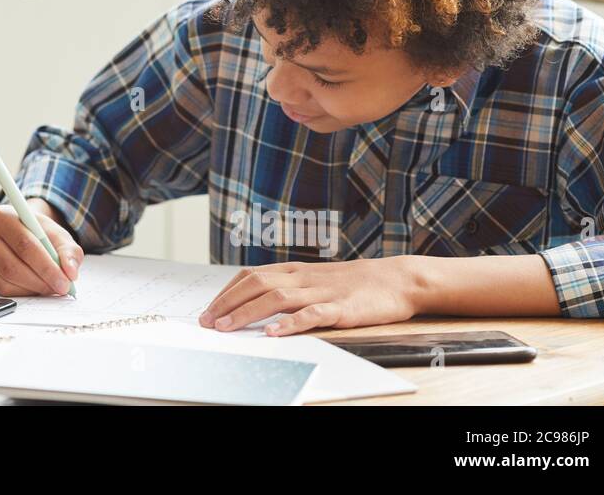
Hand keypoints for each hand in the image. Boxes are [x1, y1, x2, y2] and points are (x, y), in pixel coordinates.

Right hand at [0, 200, 82, 295]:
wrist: (20, 231)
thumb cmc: (38, 232)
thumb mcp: (57, 235)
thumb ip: (69, 251)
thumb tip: (70, 272)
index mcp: (2, 215)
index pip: (24, 244)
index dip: (46, 266)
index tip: (64, 281)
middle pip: (12, 265)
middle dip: (40, 281)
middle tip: (60, 288)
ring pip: (6, 281)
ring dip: (32, 289)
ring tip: (50, 287)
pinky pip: (1, 290)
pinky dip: (22, 293)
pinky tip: (34, 287)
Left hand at [200, 256, 424, 335]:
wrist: (397, 279)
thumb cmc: (353, 283)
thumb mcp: (315, 280)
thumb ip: (289, 288)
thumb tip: (255, 302)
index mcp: (295, 271)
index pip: (250, 276)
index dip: (227, 292)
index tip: (209, 310)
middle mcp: (303, 278)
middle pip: (256, 284)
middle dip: (227, 303)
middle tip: (207, 322)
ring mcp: (322, 292)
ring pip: (277, 298)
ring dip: (247, 313)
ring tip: (227, 327)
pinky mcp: (341, 308)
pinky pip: (312, 315)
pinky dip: (291, 324)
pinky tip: (274, 333)